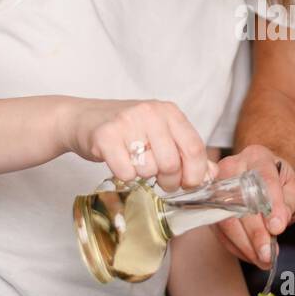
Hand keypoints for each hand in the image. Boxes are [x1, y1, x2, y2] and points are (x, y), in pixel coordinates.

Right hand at [62, 98, 209, 191]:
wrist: (82, 118)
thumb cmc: (126, 130)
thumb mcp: (161, 134)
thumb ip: (186, 152)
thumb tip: (212, 175)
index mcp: (169, 111)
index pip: (194, 148)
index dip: (195, 173)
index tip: (188, 184)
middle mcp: (150, 112)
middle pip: (172, 163)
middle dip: (169, 181)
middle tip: (159, 179)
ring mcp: (127, 122)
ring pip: (149, 169)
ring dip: (143, 176)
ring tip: (135, 164)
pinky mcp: (105, 135)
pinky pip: (126, 171)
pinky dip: (124, 175)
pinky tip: (119, 163)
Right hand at [211, 145, 294, 267]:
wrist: (265, 182)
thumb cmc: (281, 185)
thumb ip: (290, 202)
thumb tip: (277, 222)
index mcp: (257, 157)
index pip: (264, 179)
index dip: (271, 205)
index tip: (278, 227)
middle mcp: (231, 167)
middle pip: (240, 203)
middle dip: (256, 233)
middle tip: (268, 254)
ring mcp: (216, 188)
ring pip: (226, 220)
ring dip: (245, 245)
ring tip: (263, 260)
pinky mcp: (210, 208)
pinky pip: (220, 231)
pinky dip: (237, 247)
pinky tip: (252, 255)